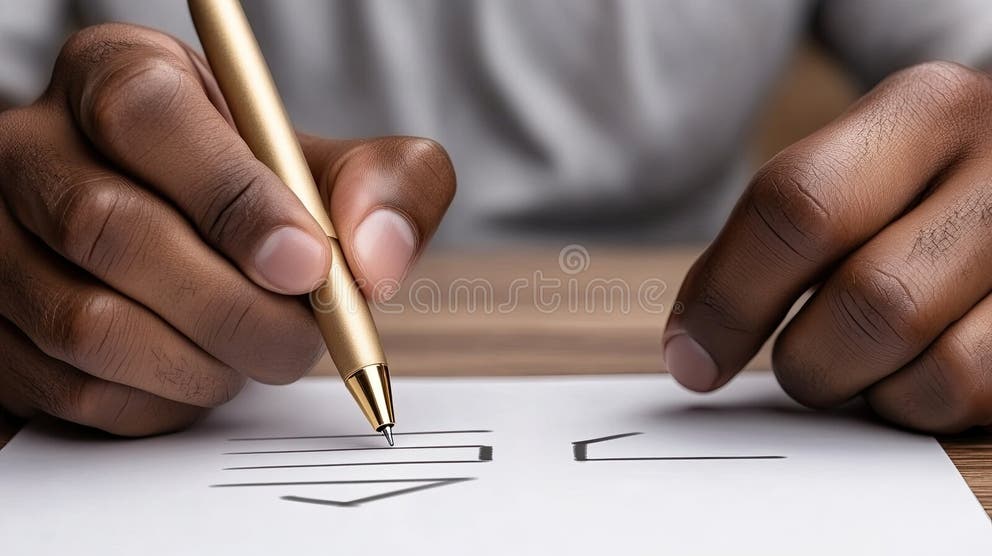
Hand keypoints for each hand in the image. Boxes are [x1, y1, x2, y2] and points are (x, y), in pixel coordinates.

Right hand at [0, 24, 454, 435]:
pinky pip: (76, 391)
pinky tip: (200, 372)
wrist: (182, 243)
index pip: (146, 117)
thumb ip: (385, 185)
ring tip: (251, 352)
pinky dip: (162, 402)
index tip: (308, 263)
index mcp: (115, 76)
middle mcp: (32, 149)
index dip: (234, 199)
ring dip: (200, 363)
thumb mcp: (326, 165)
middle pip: (111, 230)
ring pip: (87, 324)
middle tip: (302, 339)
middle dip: (235, 309)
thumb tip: (375, 257)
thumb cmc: (256, 198)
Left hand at [664, 61, 991, 433]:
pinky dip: (920, 403)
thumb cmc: (914, 185)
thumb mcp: (854, 167)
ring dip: (868, 388)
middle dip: (807, 359)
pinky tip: (912, 368)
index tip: (689, 354)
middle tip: (798, 363)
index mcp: (925, 109)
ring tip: (862, 361)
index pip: (798, 208)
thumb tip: (691, 349)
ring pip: (932, 367)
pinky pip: (973, 394)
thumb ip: (773, 235)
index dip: (728, 298)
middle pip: (869, 300)